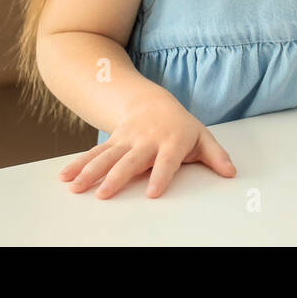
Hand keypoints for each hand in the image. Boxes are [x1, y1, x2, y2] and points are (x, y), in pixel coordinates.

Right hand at [58, 87, 235, 198]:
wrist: (152, 103)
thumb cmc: (181, 127)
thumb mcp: (201, 138)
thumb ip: (216, 156)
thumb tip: (231, 173)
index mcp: (171, 142)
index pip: (167, 161)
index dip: (160, 176)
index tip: (153, 193)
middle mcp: (147, 141)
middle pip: (131, 160)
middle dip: (117, 177)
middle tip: (105, 194)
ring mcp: (126, 140)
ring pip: (107, 156)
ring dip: (91, 171)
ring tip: (77, 187)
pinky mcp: (111, 141)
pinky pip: (93, 153)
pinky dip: (78, 164)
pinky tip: (65, 177)